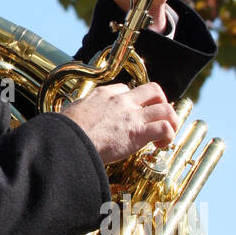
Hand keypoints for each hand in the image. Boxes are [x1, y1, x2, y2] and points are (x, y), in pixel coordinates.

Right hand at [62, 82, 178, 163]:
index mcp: (104, 94)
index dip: (134, 101)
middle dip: (160, 103)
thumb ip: (81, 111)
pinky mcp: (138, 133)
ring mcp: (131, 115)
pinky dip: (168, 136)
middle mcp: (121, 101)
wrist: (67, 141)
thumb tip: (75, 119)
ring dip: (170, 121)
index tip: (133, 113)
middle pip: (153, 90)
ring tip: (166, 133)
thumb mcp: (71, 111)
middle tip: (157, 117)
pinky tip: (161, 145)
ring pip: (165, 108)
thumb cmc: (65, 131)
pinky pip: (164, 128)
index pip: (127, 89)